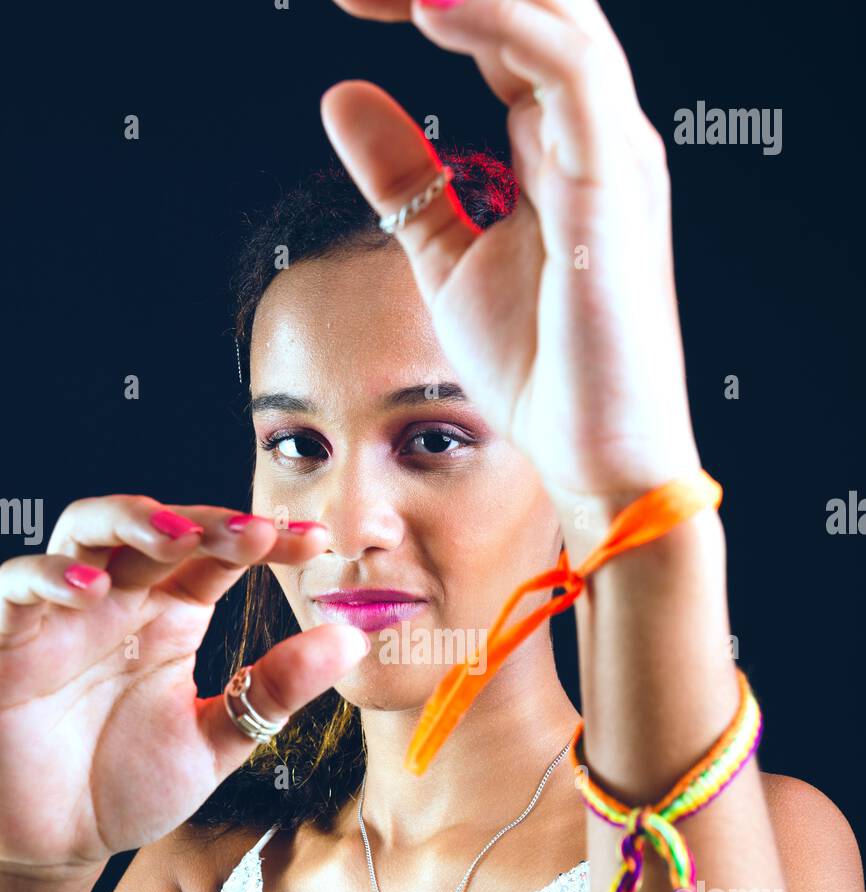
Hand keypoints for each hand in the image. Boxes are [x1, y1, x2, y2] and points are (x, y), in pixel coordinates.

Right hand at [0, 501, 368, 876]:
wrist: (55, 845)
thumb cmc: (125, 785)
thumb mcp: (215, 742)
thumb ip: (275, 691)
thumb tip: (351, 639)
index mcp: (169, 616)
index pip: (218, 555)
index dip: (264, 539)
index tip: (317, 541)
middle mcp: (118, 602)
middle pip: (152, 525)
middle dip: (200, 518)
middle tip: (251, 532)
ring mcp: (61, 616)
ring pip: (83, 533)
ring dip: (128, 523)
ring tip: (176, 538)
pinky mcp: (7, 641)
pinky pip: (14, 589)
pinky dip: (48, 577)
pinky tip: (91, 590)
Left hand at [322, 0, 701, 510]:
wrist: (596, 450)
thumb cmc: (541, 366)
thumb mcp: (447, 255)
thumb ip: (405, 176)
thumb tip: (341, 95)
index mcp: (559, 137)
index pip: (499, 21)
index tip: (350, 0)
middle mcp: (592, 127)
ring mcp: (610, 149)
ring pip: (558, 12)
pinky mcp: (615, 184)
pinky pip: (567, 71)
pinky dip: (500, 22)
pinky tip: (429, 9)